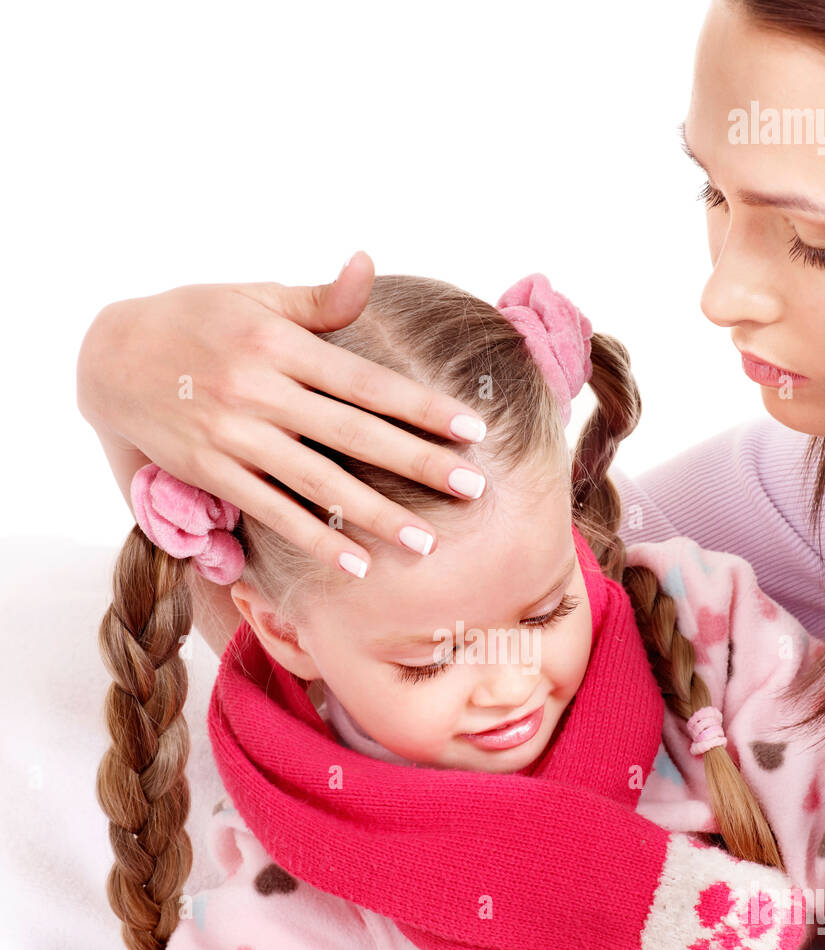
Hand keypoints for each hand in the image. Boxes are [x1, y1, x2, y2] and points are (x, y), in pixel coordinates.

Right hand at [76, 253, 488, 575]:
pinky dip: (315, 539)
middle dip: (417, 463)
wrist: (108, 357)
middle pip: (353, 434)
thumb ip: (317, 299)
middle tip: (472, 490)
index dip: (420, 406)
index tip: (471, 430)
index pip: (365, 381)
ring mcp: (234, 435)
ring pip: (318, 481)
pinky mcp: (212, 472)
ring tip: (425, 542)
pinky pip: (272, 512)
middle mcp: (259, 389)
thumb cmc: (193, 320)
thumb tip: (368, 265)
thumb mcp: (252, 297)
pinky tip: (357, 564)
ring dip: (375, 515)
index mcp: (278, 342)